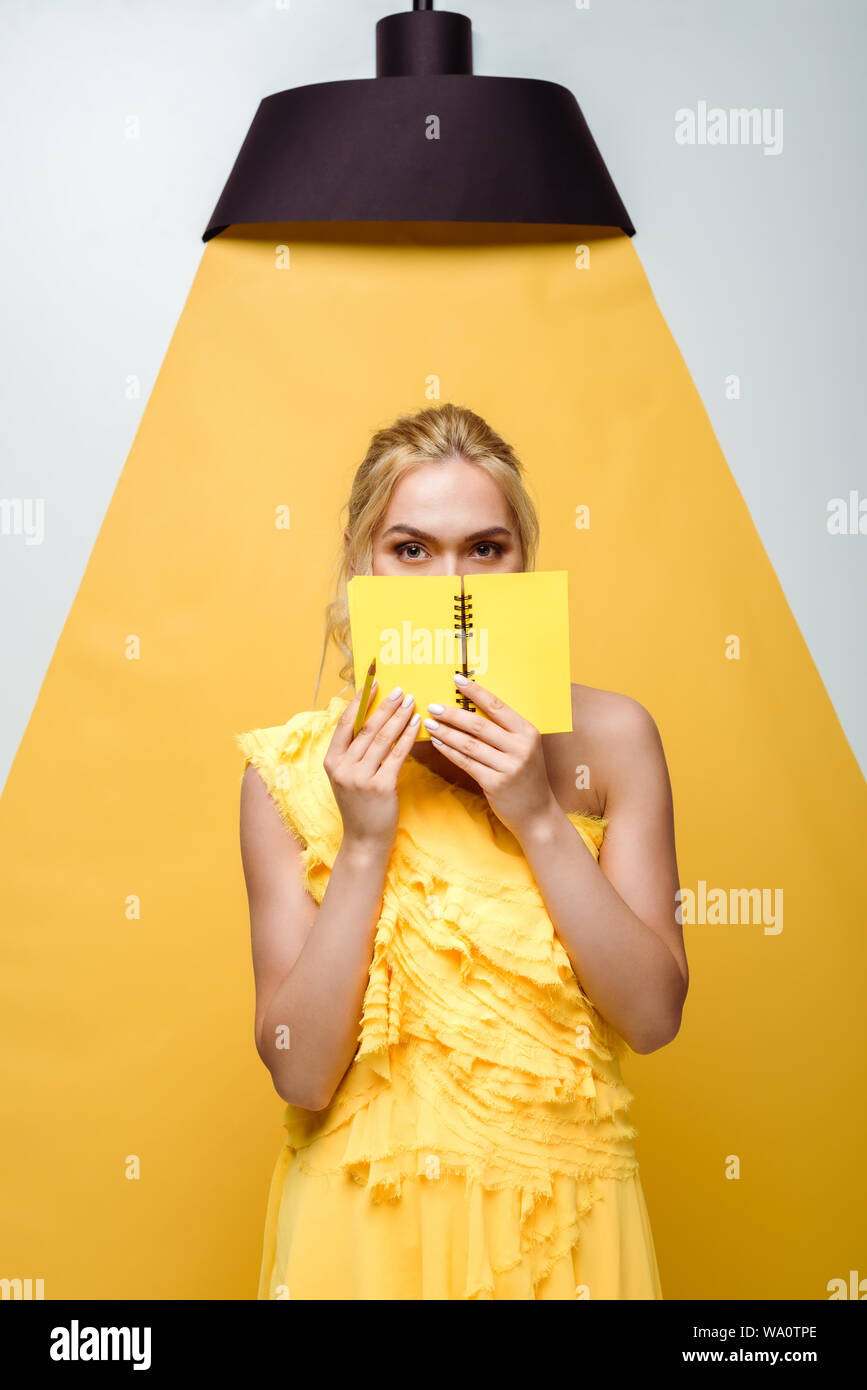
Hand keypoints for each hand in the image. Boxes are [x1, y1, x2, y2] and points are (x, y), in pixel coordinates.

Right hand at [324, 683, 419, 849]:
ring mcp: (360, 777)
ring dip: (399, 716)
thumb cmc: (359, 806)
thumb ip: (353, 752)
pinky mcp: (380, 787)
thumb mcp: (347, 777)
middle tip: (399, 689)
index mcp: (331, 761)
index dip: (358, 701)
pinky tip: (416, 724)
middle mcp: (342, 767)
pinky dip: (408, 736)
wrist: (364, 840)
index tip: (371, 683)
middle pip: (366, 727)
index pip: (345, 724)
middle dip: (384, 705)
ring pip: (382, 738)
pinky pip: (397, 755)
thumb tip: (371, 719)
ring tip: (411, 701)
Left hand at [422, 677, 557, 837]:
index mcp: (528, 732)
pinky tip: (437, 743)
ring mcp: (508, 766)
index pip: (497, 705)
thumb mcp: (523, 749)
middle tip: (433, 706)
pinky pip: (466, 762)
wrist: (537, 813)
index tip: (457, 679)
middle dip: (453, 714)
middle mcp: (520, 747)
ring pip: (469, 744)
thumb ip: (504, 731)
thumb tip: (470, 708)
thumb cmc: (526, 777)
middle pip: (479, 725)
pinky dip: (449, 751)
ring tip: (430, 723)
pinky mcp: (495, 783)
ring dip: (446, 732)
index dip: (475, 691)